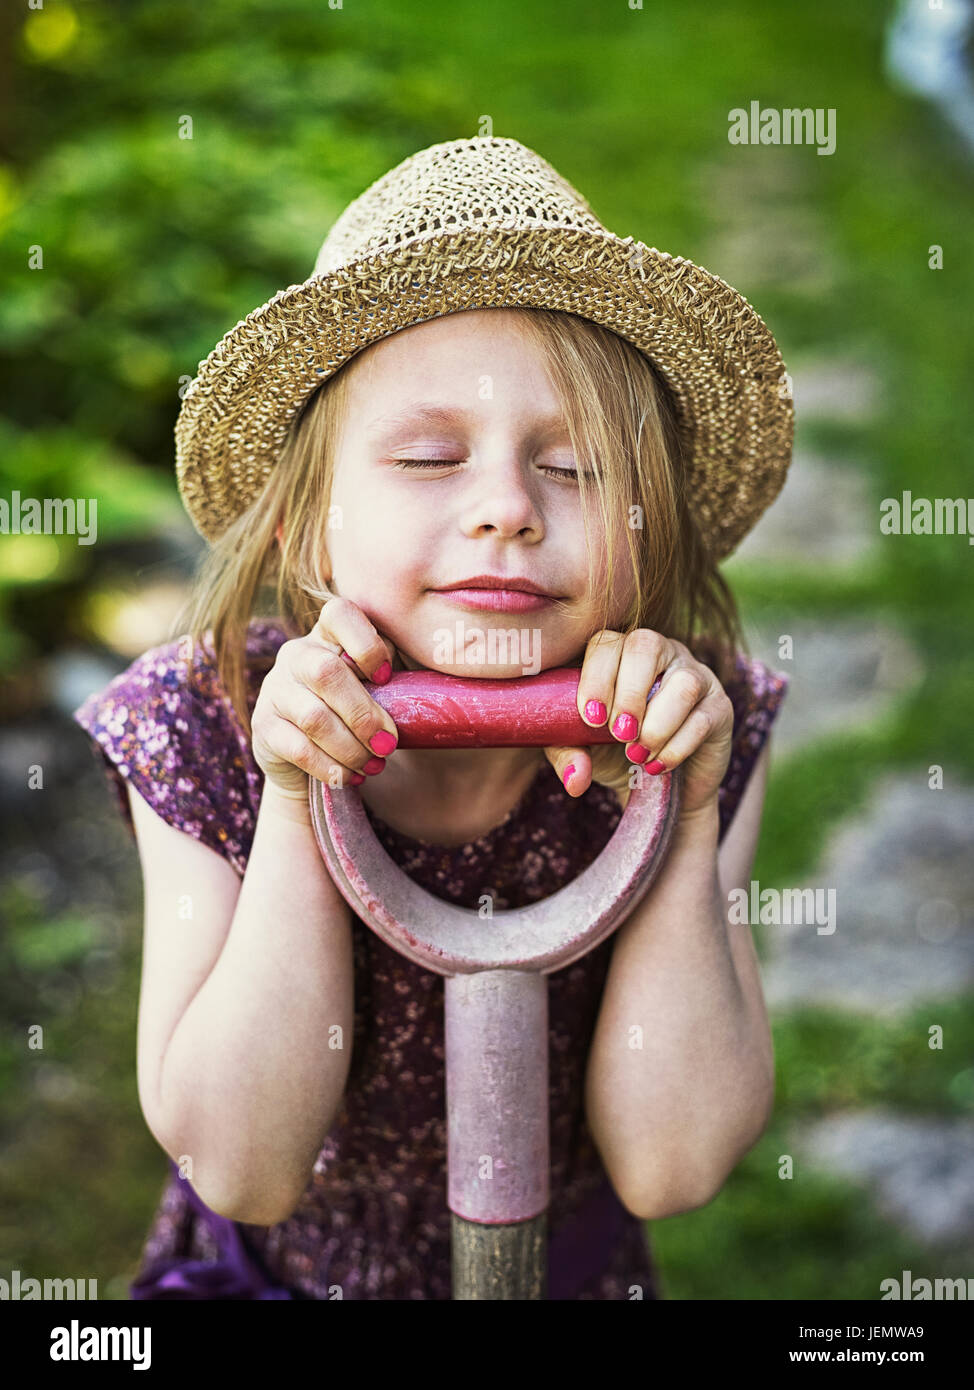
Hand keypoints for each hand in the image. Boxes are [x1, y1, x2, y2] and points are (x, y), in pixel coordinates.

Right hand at [252, 597, 401, 798]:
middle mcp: (296, 654)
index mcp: (328, 636)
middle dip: (365, 715)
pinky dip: (330, 767)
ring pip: (314, 717)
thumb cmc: (355, 715)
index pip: (340, 613)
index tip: (387, 675)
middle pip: (327, 674)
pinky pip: (297, 747)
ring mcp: (275, 688)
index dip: (365, 642)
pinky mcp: (263, 725)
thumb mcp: (376, 691)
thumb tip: (450, 698)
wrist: (305, 757)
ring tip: (374, 765)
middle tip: (389, 744)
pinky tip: (350, 777)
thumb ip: (396, 682)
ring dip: (351, 747)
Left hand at [543, 629, 733, 819]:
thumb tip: (575, 779)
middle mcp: (661, 654)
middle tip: (619, 734)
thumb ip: (568, 755)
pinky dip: (676, 746)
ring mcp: (695, 676)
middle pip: (646, 645)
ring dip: (657, 723)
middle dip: (629, 693)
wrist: (658, 787)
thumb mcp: (582, 751)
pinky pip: (703, 718)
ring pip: (683, 681)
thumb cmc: (613, 754)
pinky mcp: (720, 707)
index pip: (607, 643)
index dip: (597, 677)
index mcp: (621, 654)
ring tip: (637, 754)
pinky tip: (657, 765)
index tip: (591, 717)